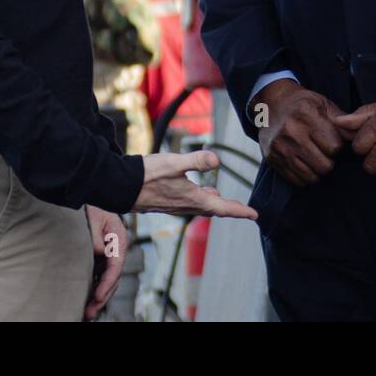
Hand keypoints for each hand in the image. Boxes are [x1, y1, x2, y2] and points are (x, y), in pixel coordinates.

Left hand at [83, 206, 126, 319]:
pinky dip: (94, 288)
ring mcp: (109, 254)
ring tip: (87, 313)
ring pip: (107, 281)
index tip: (97, 296)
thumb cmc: (94, 205)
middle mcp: (116, 250)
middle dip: (102, 297)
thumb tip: (98, 253)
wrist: (91, 194)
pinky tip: (86, 300)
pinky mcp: (100, 257)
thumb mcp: (95, 217)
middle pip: (113, 279)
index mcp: (119, 240)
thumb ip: (96, 236)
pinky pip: (99, 276)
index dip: (107, 284)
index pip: (116, 267)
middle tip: (89, 312)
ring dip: (98, 297)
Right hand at [133, 150, 256, 219]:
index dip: (240, 211)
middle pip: (213, 209)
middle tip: (243, 210)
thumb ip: (196, 160)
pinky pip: (188, 203)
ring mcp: (175, 204)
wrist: (120, 185)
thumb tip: (217, 161)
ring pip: (200, 206)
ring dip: (213, 204)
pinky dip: (198, 199)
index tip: (255, 215)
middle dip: (229, 209)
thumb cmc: (147, 175)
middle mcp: (186, 205)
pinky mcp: (166, 201)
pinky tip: (196, 191)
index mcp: (192, 198)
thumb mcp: (174, 162)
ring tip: (220, 198)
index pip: (222, 208)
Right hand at [254, 79, 345, 187]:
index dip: (337, 147)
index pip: (334, 147)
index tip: (333, 141)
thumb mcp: (322, 104)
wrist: (270, 104)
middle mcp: (291, 132)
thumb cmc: (302, 105)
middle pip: (324, 166)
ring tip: (315, 158)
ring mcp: (280, 147)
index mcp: (307, 115)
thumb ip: (342, 120)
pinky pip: (296, 180)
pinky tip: (304, 163)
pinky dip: (304, 176)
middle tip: (325, 153)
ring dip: (317, 171)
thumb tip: (358, 136)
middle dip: (329, 161)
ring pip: (311, 177)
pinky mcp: (272, 159)